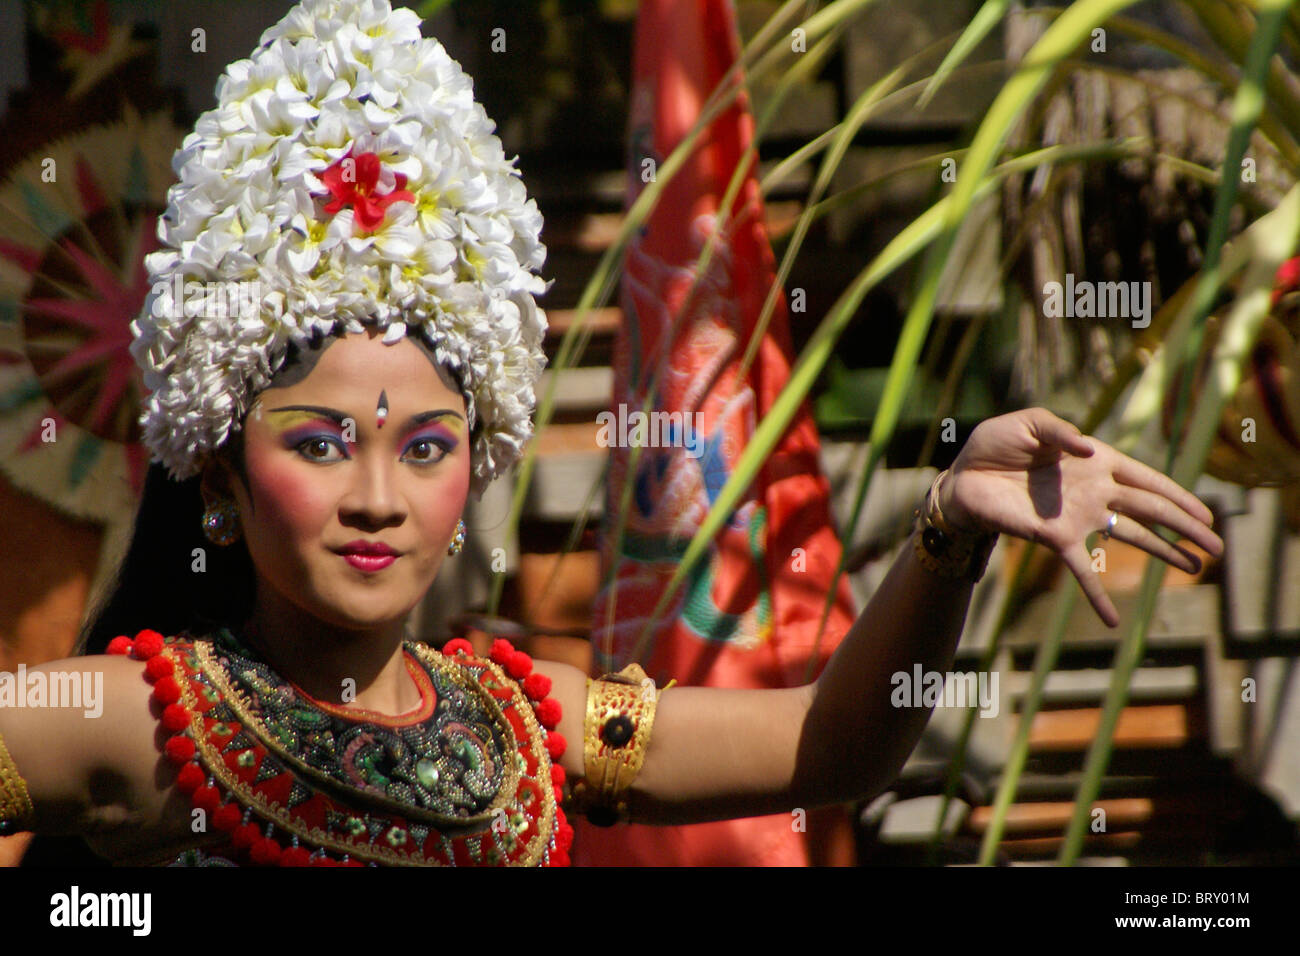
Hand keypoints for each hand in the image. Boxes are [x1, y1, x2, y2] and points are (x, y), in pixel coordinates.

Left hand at [937, 406, 1223, 627]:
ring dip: (1163, 554)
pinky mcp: (1054, 538)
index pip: (1147, 479)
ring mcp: (1078, 517)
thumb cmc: (996, 444)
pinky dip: (1097, 595)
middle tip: (1217, 547)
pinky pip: (1081, 569)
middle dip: (1185, 527)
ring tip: (1195, 569)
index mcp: (1096, 460)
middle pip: (1150, 510)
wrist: (963, 474)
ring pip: (1130, 538)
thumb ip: (1061, 430)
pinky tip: (1112, 622)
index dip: (1178, 495)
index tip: (1206, 514)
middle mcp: (1095, 491)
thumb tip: (1089, 448)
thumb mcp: (1030, 422)